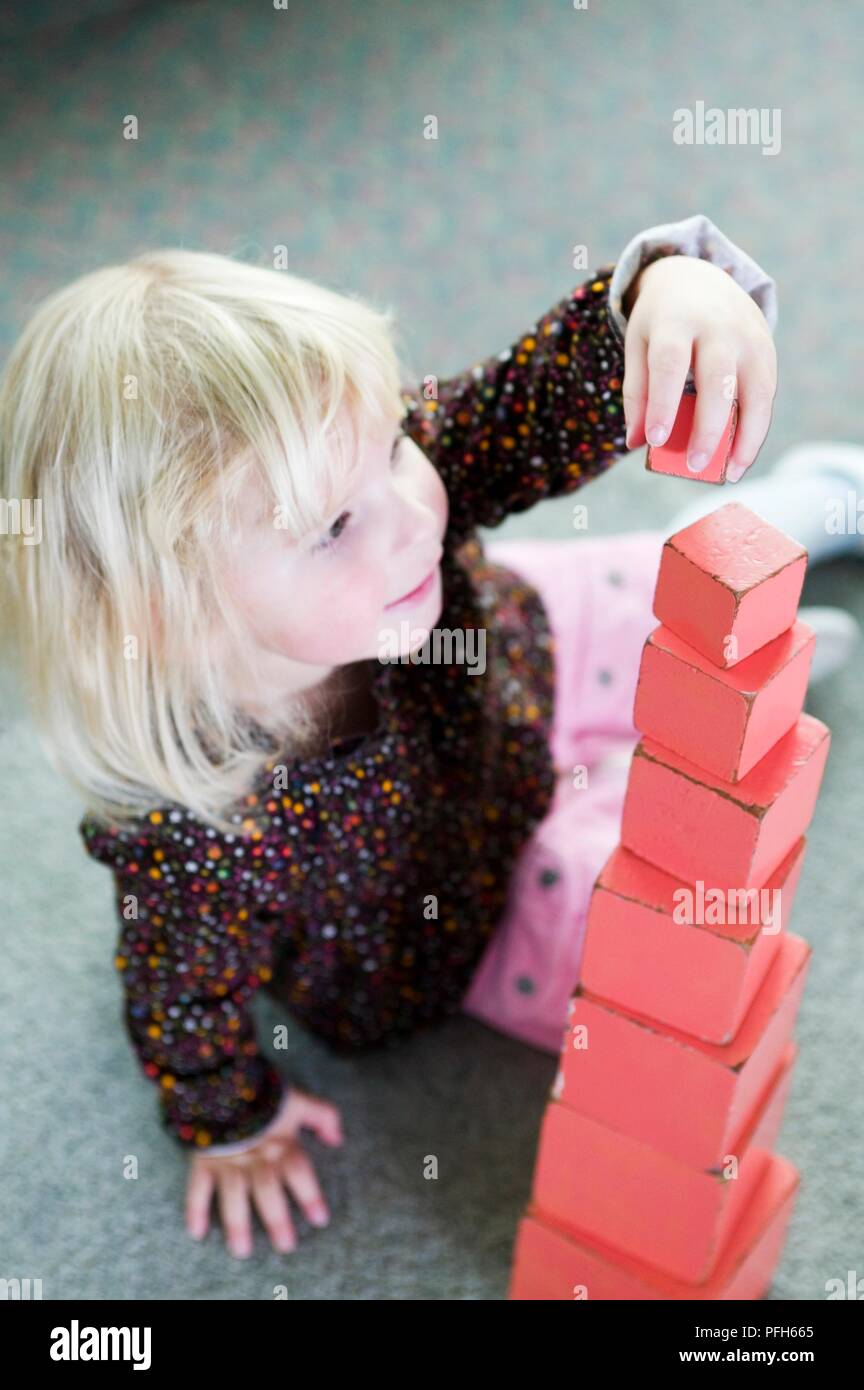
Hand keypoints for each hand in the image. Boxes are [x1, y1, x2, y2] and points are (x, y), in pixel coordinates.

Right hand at [184, 1086, 343, 1257]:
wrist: (221, 1077)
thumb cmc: (264, 1093)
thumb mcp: (298, 1099)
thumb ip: (323, 1116)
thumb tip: (338, 1140)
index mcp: (280, 1143)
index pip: (299, 1172)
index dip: (310, 1195)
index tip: (320, 1219)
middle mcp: (255, 1155)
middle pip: (267, 1190)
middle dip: (277, 1219)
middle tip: (286, 1246)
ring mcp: (227, 1159)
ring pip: (233, 1195)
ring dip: (237, 1224)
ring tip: (242, 1251)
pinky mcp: (203, 1159)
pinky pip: (197, 1186)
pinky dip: (195, 1209)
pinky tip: (196, 1233)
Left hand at [621, 254, 777, 482]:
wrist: (697, 278)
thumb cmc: (662, 322)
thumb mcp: (638, 345)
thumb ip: (636, 391)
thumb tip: (636, 442)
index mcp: (677, 320)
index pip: (670, 363)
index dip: (663, 403)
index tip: (655, 439)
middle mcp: (718, 326)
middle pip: (718, 379)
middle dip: (709, 426)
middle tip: (694, 465)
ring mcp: (748, 336)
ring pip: (756, 390)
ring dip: (747, 436)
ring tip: (731, 473)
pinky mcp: (767, 349)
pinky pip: (767, 395)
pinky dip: (757, 429)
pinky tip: (742, 457)